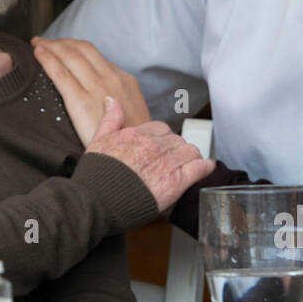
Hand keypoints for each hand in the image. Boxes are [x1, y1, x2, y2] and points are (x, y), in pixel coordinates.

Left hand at [31, 36, 149, 145]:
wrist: (132, 158)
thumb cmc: (130, 141)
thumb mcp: (133, 115)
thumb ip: (117, 100)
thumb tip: (104, 97)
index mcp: (124, 80)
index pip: (96, 56)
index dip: (76, 48)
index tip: (63, 48)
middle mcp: (111, 78)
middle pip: (82, 49)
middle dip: (62, 42)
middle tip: (46, 41)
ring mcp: (96, 88)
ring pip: (70, 56)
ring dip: (51, 45)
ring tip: (37, 43)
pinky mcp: (80, 101)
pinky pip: (60, 73)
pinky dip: (47, 59)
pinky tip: (37, 54)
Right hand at [86, 97, 214, 213]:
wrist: (98, 200)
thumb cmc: (96, 175)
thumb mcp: (97, 141)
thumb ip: (110, 120)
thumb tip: (111, 100)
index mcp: (137, 134)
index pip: (160, 129)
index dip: (162, 138)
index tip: (160, 147)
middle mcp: (154, 146)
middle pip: (177, 140)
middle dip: (176, 149)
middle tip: (173, 159)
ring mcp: (167, 163)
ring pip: (190, 150)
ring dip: (191, 156)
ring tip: (189, 164)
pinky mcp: (177, 182)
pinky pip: (200, 168)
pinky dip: (206, 167)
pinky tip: (206, 168)